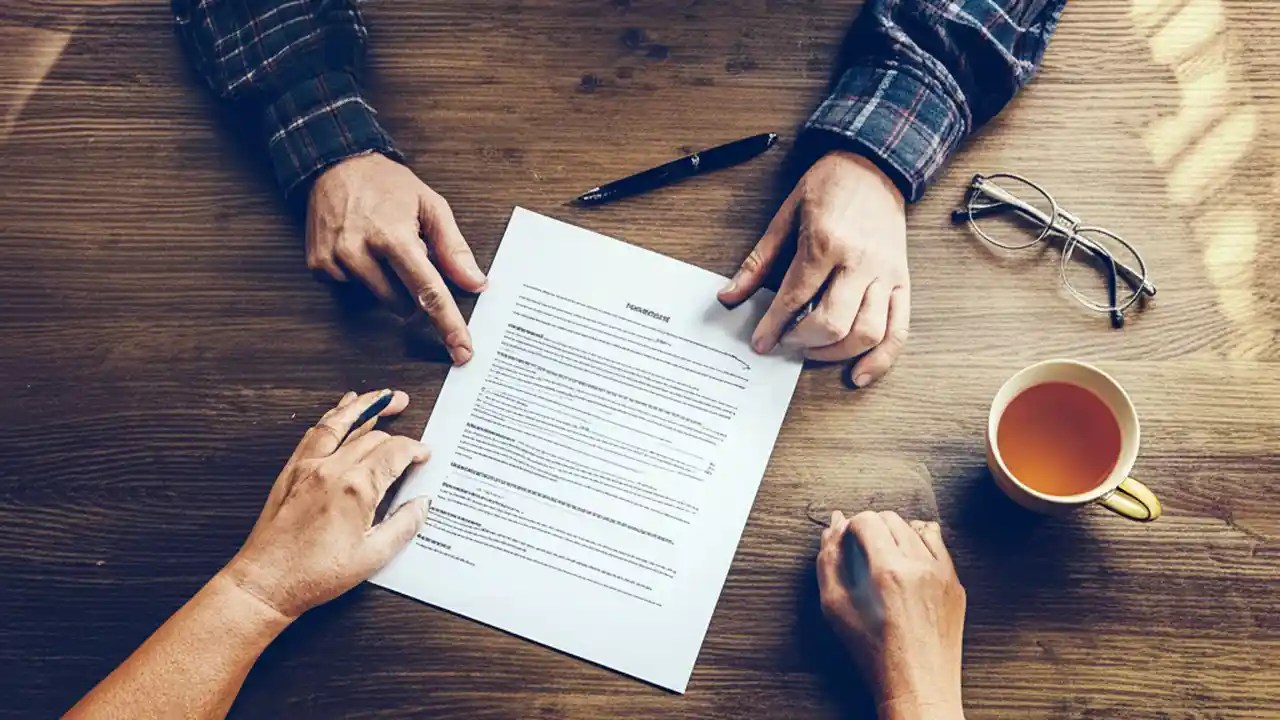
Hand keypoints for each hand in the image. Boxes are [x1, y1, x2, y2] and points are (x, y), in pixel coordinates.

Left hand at [220, 390, 431, 619]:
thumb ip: (404, 525)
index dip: (415, 450)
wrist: (267, 582)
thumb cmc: (315, 573)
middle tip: (412, 437)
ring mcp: (309, 467)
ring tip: (385, 396)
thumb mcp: (373, 556)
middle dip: (398, 434)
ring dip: (366, 406)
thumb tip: (422, 504)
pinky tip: (341, 409)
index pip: (395, 452)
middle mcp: (332, 470)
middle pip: (373, 437)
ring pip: (342, 423)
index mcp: (356, 488)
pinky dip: (332, 417)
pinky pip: (315, 433)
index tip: (423, 455)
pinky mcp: (292, 471)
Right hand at [307, 153, 486, 364]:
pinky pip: (352, 290)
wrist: (335, 165)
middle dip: (414, 290)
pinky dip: (363, 276)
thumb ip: (454, 248)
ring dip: (389, 283)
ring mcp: (335, 261)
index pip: (428, 292)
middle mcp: (360, 252)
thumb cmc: (387, 185)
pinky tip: (360, 249)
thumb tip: (475, 283)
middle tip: (410, 256)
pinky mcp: (318, 266)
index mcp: (394, 237)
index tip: (462, 351)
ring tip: (382, 247)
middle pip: (404, 304)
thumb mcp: (430, 206)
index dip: (448, 324)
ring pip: (379, 301)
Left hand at [719, 150, 908, 387]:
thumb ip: (757, 262)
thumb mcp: (785, 216)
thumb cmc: (828, 187)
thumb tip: (728, 297)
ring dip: (835, 353)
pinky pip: (899, 330)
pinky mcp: (903, 282)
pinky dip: (881, 359)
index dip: (773, 326)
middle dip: (802, 341)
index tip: (760, 342)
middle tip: (785, 342)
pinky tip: (859, 374)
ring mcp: (886, 274)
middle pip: (832, 322)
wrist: (874, 165)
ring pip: (867, 332)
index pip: (795, 298)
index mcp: (826, 242)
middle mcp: (860, 262)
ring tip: (812, 352)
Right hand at [817, 511, 965, 719]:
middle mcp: (921, 565)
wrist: (918, 686)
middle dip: (872, 528)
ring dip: (896, 533)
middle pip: (891, 518)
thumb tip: (833, 525)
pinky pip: (938, 545)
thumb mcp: (835, 608)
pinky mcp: (956, 583)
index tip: (845, 541)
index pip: (867, 519)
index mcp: (889, 570)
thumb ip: (829, 561)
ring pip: (916, 527)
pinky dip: (920, 545)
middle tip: (860, 551)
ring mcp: (944, 573)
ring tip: (884, 558)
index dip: (850, 527)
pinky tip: (907, 564)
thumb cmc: (874, 654)